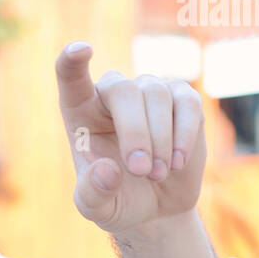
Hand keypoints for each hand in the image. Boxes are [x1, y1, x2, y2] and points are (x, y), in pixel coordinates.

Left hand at [55, 41, 206, 235]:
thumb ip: (94, 193)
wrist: (155, 207)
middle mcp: (112, 94)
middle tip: (141, 170)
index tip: (80, 50)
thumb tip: (108, 170)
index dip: (72, 61)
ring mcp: (149, 91)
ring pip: (157, 95)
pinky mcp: (182, 100)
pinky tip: (177, 162)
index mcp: (81, 112)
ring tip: (156, 173)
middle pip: (123, 90)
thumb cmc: (116, 200)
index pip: (71, 77)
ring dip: (160, 140)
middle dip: (135, 131)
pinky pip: (187, 103)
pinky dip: (183, 135)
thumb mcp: (97, 208)